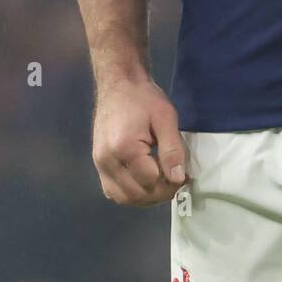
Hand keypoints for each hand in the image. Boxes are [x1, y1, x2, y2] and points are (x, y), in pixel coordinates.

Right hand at [92, 76, 188, 206]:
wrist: (118, 84)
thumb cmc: (143, 97)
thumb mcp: (165, 118)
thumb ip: (172, 150)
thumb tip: (178, 178)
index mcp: (125, 148)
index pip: (151, 182)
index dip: (170, 183)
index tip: (184, 174)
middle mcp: (107, 161)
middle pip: (136, 194)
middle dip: (160, 193)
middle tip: (175, 180)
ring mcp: (99, 164)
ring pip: (123, 198)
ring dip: (145, 197)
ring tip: (162, 182)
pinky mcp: (98, 164)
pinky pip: (113, 190)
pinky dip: (130, 193)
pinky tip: (145, 182)